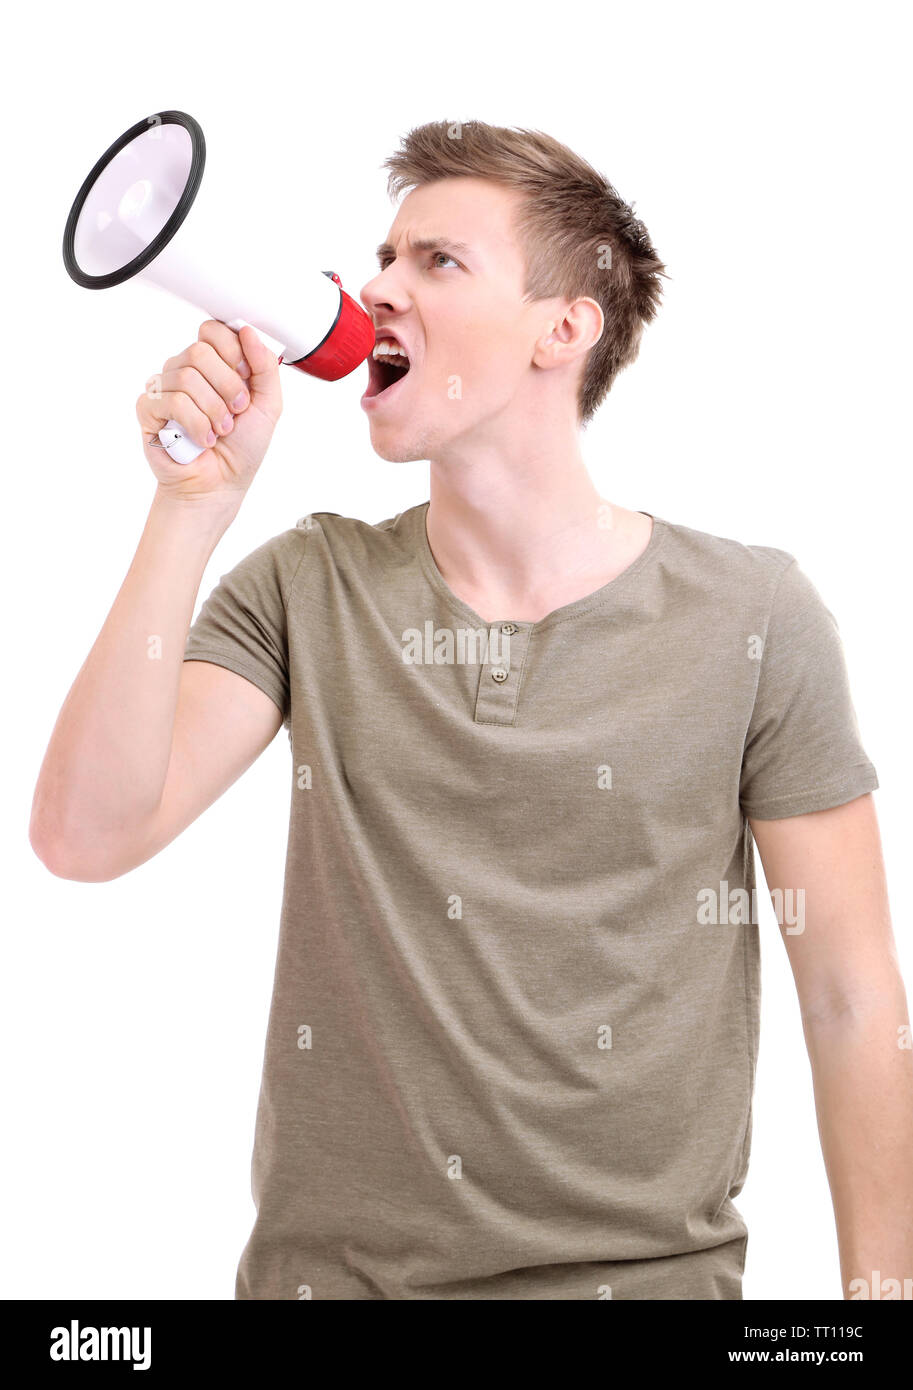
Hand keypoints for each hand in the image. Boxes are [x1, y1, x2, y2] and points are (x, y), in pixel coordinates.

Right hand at [136, 320, 282, 505]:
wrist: (221, 485)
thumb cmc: (242, 449)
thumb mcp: (268, 405)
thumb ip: (265, 367)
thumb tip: (247, 330)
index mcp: (213, 365)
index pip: (212, 330)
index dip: (232, 351)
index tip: (245, 377)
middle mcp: (186, 372)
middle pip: (199, 352)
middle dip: (227, 386)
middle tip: (236, 412)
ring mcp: (165, 389)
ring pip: (185, 376)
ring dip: (213, 411)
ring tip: (220, 432)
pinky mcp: (148, 410)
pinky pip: (168, 400)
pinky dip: (194, 423)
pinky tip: (202, 439)